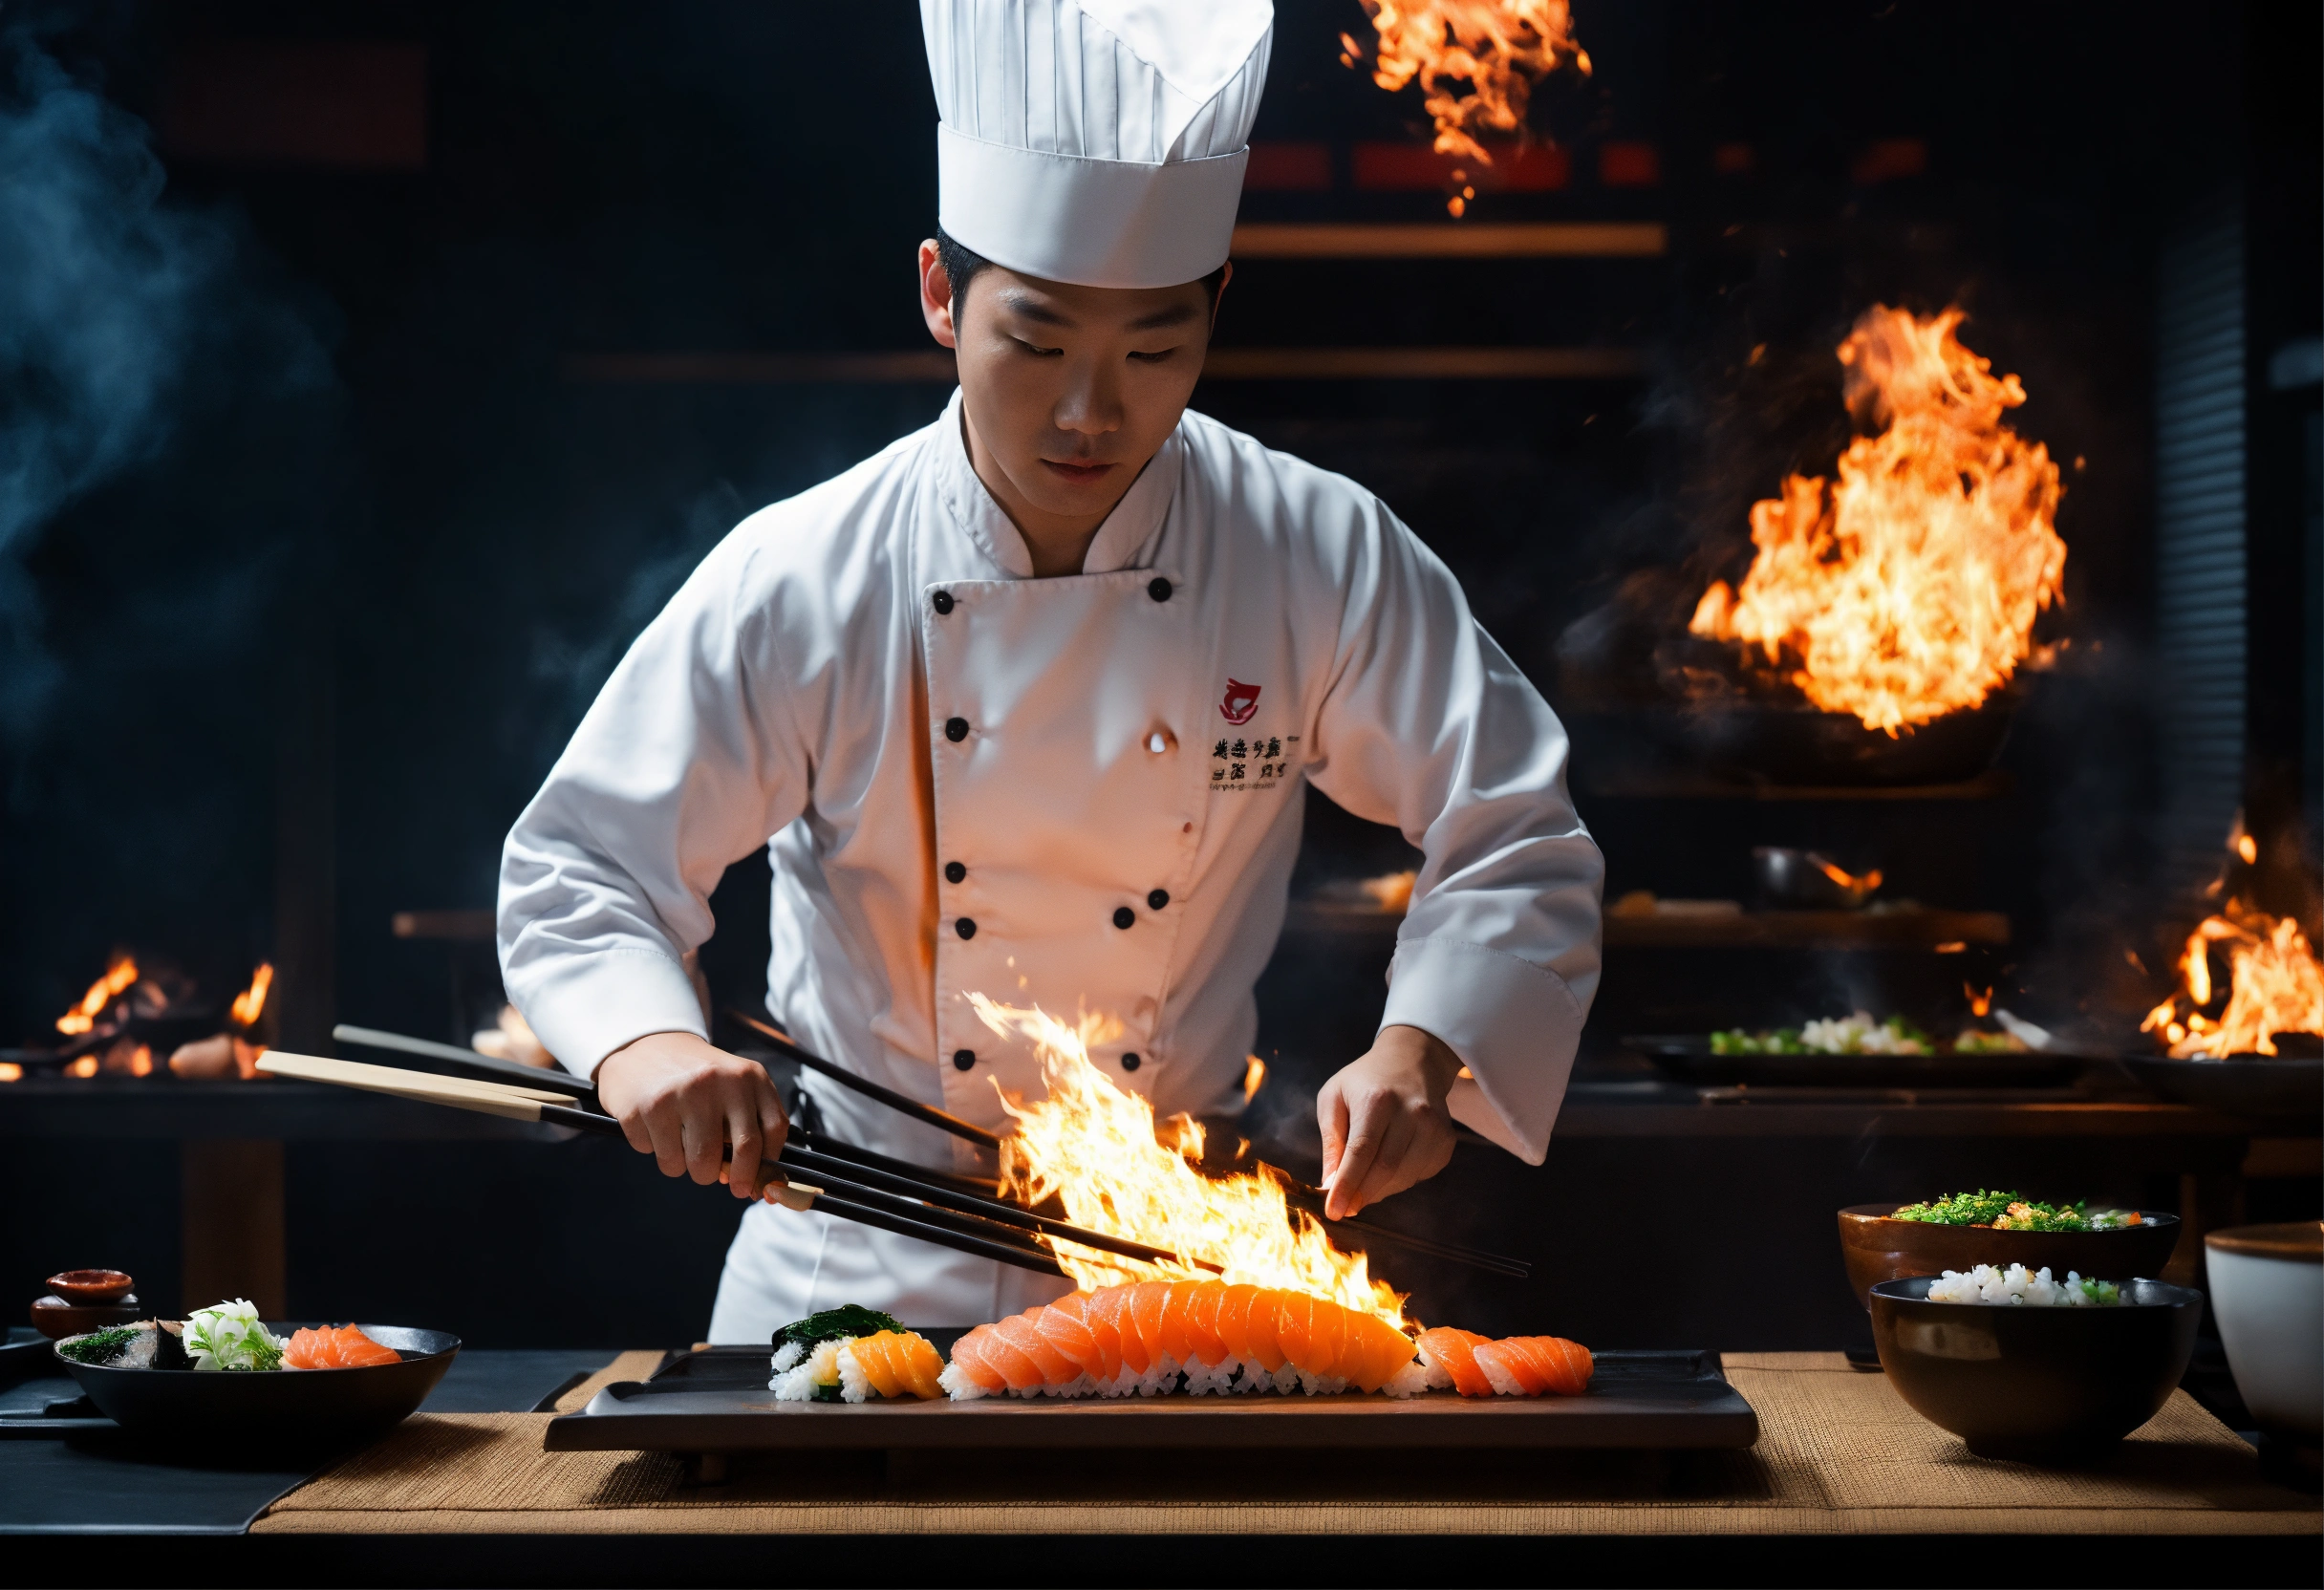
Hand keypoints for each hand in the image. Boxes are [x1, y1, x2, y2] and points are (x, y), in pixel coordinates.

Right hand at [596, 1031, 787, 1199]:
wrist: (646, 1047)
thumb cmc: (698, 1079)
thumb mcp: (735, 1087)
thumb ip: (752, 1127)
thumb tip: (764, 1187)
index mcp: (749, 1076)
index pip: (772, 1131)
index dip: (766, 1167)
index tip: (754, 1185)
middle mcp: (718, 1081)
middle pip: (739, 1153)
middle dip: (734, 1178)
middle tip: (718, 1177)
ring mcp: (681, 1093)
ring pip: (698, 1166)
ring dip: (690, 1168)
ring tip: (681, 1143)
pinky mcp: (646, 1108)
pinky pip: (661, 1158)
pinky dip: (659, 1153)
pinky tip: (656, 1127)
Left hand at [1315, 1025, 1460, 1219]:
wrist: (1411, 1060)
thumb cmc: (1364, 1081)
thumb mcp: (1334, 1099)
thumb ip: (1331, 1142)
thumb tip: (1330, 1185)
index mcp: (1377, 1099)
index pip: (1361, 1152)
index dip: (1347, 1185)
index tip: (1334, 1212)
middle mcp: (1411, 1111)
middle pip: (1385, 1169)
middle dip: (1362, 1195)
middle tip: (1346, 1207)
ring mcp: (1434, 1126)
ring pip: (1404, 1177)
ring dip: (1379, 1190)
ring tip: (1364, 1183)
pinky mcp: (1446, 1140)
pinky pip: (1420, 1175)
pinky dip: (1399, 1181)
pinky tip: (1388, 1167)